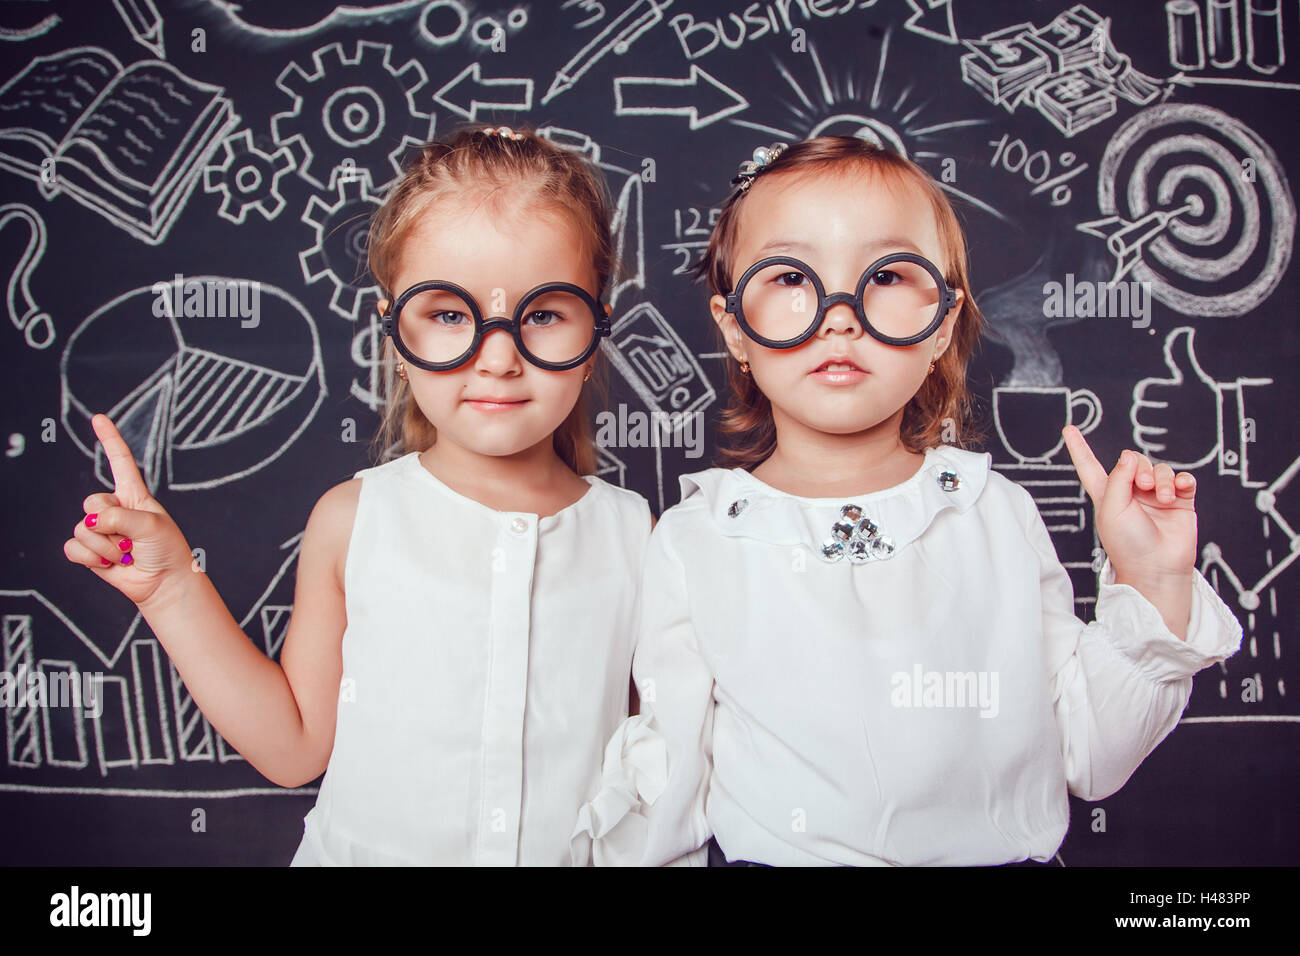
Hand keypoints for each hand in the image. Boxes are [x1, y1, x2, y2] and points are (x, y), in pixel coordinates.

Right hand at [62, 413, 195, 607]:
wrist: (163, 583)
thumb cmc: (166, 550)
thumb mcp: (151, 525)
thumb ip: (121, 516)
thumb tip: (91, 521)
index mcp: (134, 496)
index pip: (120, 462)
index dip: (110, 439)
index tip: (99, 418)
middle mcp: (115, 509)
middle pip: (91, 502)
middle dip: (111, 524)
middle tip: (132, 540)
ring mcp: (101, 530)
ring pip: (83, 528)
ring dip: (105, 547)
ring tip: (126, 553)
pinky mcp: (89, 551)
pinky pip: (73, 548)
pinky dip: (90, 558)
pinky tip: (108, 564)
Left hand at [1062, 424, 1197, 584]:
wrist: (1156, 567)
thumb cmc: (1128, 544)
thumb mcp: (1112, 509)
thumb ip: (1118, 479)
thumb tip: (1128, 456)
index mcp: (1107, 495)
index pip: (1090, 466)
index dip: (1079, 448)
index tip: (1069, 429)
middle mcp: (1131, 493)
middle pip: (1135, 461)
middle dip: (1141, 467)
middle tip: (1144, 485)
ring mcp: (1156, 497)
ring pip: (1160, 469)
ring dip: (1162, 478)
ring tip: (1161, 497)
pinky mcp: (1179, 502)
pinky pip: (1183, 480)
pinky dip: (1182, 480)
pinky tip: (1179, 487)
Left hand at [1131, 326, 1220, 467]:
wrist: (1224, 430)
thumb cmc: (1204, 400)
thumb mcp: (1194, 377)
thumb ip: (1183, 356)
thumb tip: (1183, 332)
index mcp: (1178, 393)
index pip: (1145, 392)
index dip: (1148, 393)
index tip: (1158, 396)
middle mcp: (1176, 413)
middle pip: (1140, 412)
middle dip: (1145, 411)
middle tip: (1154, 411)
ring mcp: (1175, 433)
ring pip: (1142, 429)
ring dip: (1147, 427)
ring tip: (1157, 424)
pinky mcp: (1173, 450)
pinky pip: (1149, 445)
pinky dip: (1153, 441)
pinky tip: (1162, 436)